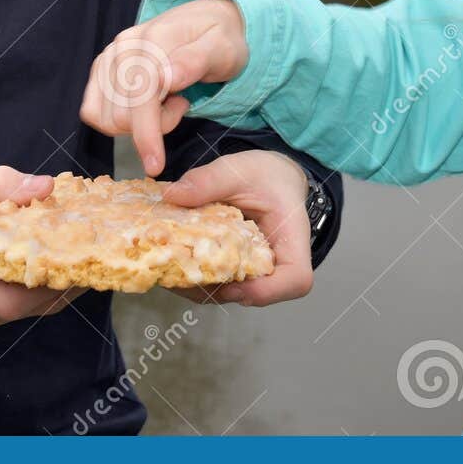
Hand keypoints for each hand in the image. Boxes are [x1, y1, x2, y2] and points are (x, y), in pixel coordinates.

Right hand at [0, 166, 82, 331]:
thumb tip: (48, 187)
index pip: (20, 297)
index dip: (60, 280)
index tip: (91, 254)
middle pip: (33, 305)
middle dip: (70, 278)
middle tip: (103, 247)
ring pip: (31, 308)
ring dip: (60, 282)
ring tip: (90, 249)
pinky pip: (21, 303)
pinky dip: (43, 282)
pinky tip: (61, 255)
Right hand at [79, 0, 248, 175]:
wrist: (205, 23)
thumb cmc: (220, 40)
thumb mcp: (223, 50)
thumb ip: (195, 61)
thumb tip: (166, 77)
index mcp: (154, 38)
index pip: (141, 94)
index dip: (147, 133)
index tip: (155, 165)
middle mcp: (124, 46)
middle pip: (122, 113)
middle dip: (154, 125)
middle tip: (181, 104)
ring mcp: (109, 56)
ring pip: (107, 117)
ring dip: (139, 124)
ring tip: (167, 101)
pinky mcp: (101, 69)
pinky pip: (94, 112)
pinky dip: (120, 120)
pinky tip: (148, 105)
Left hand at [161, 150, 312, 306]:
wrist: (272, 177)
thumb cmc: (267, 174)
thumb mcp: (240, 169)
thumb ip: (210, 180)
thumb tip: (172, 196)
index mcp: (292, 238)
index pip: (296, 280)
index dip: (267, 291)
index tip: (232, 281)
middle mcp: (279, 263)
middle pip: (258, 294)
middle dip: (215, 288)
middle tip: (177, 269)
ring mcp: (257, 271)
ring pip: (232, 293)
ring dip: (198, 285)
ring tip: (166, 265)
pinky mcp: (239, 271)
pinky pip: (220, 283)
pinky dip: (196, 276)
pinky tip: (173, 260)